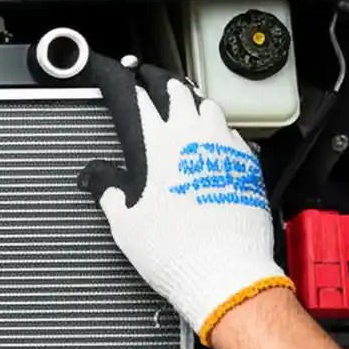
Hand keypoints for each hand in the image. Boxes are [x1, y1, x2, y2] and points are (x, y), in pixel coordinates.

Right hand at [77, 54, 292, 344]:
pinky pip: (233, 136)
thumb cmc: (174, 250)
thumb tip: (100, 178)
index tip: (124, 77)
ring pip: (210, 108)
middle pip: (179, 92)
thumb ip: (111, 192)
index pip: (141, 99)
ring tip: (186, 107)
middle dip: (162, 83)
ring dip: (194, 104)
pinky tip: (214, 143)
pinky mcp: (248, 165)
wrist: (223, 272)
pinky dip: (220, 133)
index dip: (129, 83)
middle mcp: (195, 138)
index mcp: (160, 145)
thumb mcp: (126, 223)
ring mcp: (225, 148)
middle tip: (153, 81)